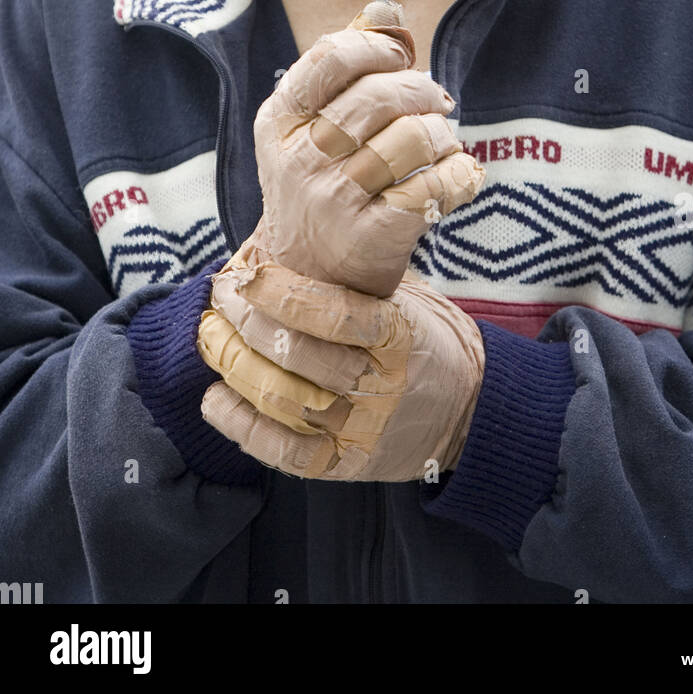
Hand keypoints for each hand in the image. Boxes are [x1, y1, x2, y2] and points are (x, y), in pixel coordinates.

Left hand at [197, 262, 484, 482]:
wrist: (465, 409)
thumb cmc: (418, 339)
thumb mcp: (403, 298)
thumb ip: (355, 280)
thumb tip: (280, 246)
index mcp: (398, 334)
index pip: (336, 314)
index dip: (284, 295)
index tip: (247, 274)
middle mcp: (381, 383)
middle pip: (298, 355)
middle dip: (246, 323)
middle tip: (220, 298)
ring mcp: (363, 426)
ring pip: (283, 398)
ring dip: (235, 365)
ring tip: (211, 338)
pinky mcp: (346, 463)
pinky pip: (284, 451)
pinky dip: (242, 425)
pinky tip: (215, 398)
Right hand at [246, 0, 484, 297]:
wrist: (310, 281)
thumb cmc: (322, 184)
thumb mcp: (308, 128)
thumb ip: (343, 68)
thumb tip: (384, 10)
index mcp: (278, 122)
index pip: (332, 57)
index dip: (379, 50)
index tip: (400, 60)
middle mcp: (299, 160)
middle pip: (380, 96)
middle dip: (422, 91)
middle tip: (435, 103)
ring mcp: (333, 202)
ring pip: (412, 139)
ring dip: (441, 134)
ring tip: (440, 143)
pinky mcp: (371, 239)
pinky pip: (434, 187)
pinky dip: (460, 174)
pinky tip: (457, 175)